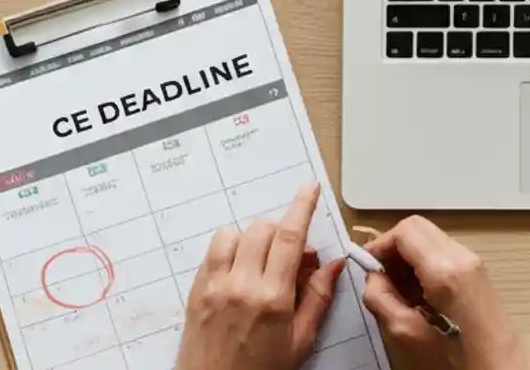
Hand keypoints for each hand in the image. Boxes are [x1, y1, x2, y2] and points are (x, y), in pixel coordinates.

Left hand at [175, 183, 344, 369]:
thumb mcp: (300, 342)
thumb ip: (318, 298)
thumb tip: (334, 265)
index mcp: (272, 299)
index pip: (289, 236)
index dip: (302, 205)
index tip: (309, 187)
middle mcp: (240, 286)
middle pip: (262, 229)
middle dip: (281, 230)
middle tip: (294, 257)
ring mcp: (214, 286)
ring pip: (232, 234)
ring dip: (252, 239)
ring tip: (263, 263)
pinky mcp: (196, 291)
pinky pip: (213, 253)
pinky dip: (230, 251)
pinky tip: (242, 273)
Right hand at [361, 216, 528, 369]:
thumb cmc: (459, 361)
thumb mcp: (408, 335)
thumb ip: (382, 300)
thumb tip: (374, 277)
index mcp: (445, 270)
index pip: (405, 231)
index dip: (380, 245)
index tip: (368, 269)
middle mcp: (462, 256)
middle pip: (417, 228)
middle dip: (394, 249)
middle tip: (383, 281)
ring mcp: (474, 261)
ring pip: (429, 239)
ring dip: (409, 258)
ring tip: (402, 294)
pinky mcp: (478, 270)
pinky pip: (443, 252)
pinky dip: (424, 265)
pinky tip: (421, 296)